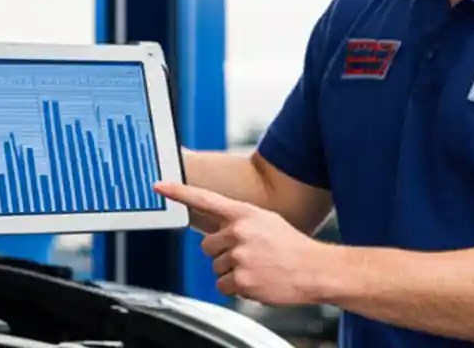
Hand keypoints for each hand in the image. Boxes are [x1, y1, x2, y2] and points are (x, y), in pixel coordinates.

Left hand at [153, 181, 331, 305]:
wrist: (314, 269)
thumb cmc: (292, 246)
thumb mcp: (266, 221)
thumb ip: (240, 222)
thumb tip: (218, 230)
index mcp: (244, 213)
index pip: (204, 199)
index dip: (179, 192)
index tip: (159, 185)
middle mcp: (239, 231)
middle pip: (207, 246)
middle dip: (221, 253)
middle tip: (246, 256)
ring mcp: (239, 256)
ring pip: (215, 267)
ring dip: (230, 272)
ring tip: (255, 268)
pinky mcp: (241, 279)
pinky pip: (222, 285)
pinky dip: (236, 287)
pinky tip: (255, 281)